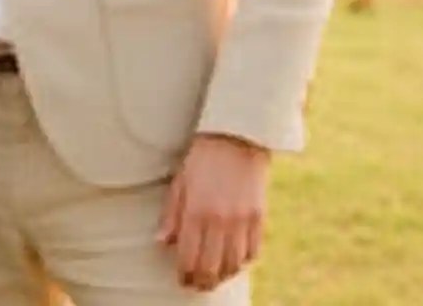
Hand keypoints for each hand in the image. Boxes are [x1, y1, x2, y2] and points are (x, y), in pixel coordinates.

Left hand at [157, 134, 269, 291]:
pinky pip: (252, 252)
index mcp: (197, 212)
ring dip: (223, 276)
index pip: (189, 257)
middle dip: (202, 282)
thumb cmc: (202, 158)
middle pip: (212, 268)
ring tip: (214, 277)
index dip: (184, 274)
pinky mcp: (259, 217)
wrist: (237, 137)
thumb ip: (171, 215)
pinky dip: (242, 262)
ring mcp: (242, 221)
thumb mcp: (180, 183)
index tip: (181, 280)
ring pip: (234, 265)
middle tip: (196, 285)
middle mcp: (220, 220)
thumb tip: (162, 242)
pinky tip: (233, 262)